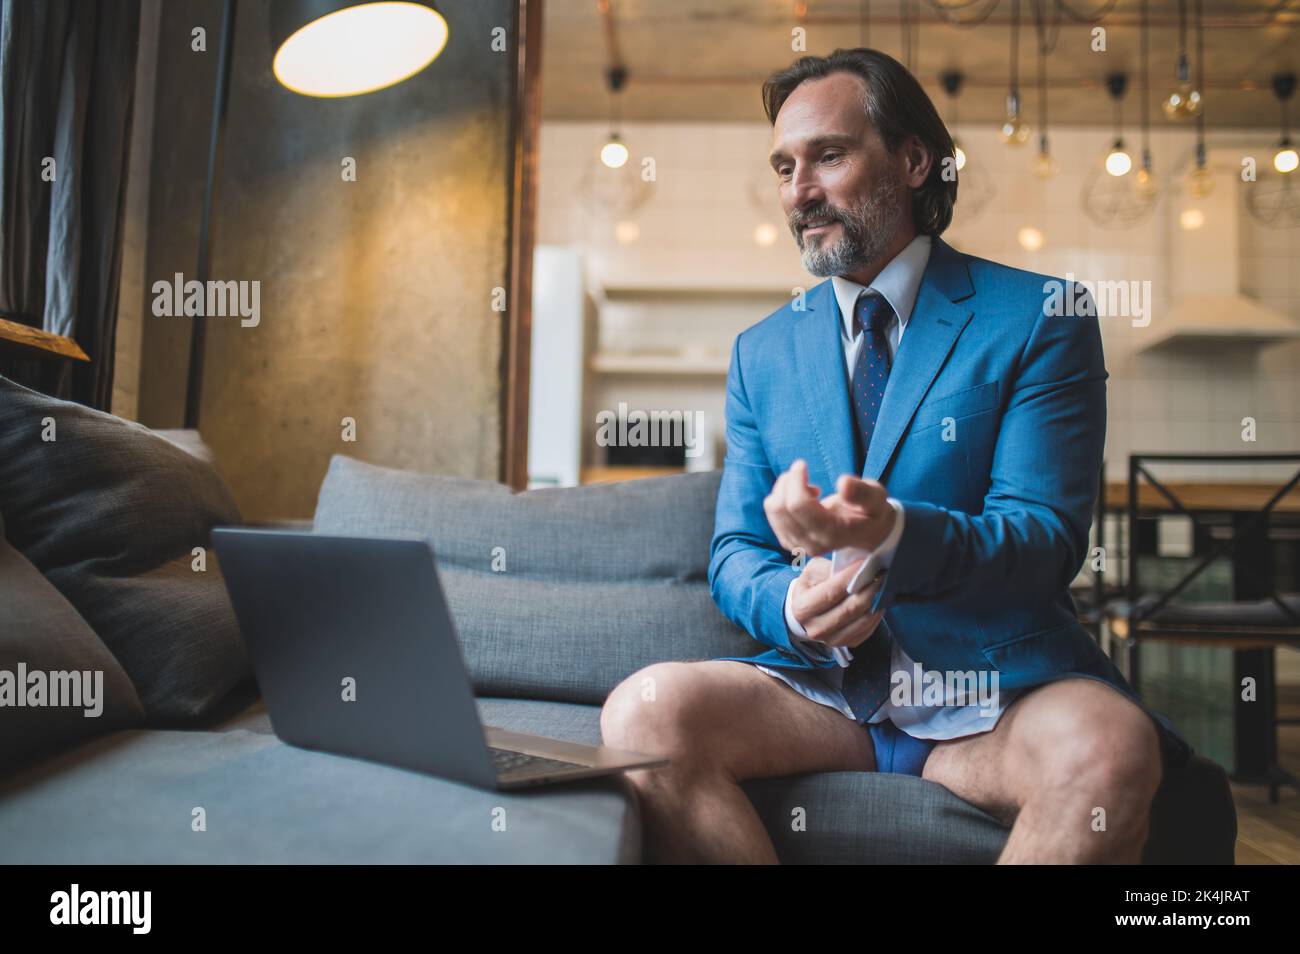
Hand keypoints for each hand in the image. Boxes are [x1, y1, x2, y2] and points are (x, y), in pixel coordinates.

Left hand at [764, 460, 895, 557]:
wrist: (867, 533)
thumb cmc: (871, 511)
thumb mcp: (876, 498)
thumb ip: (862, 492)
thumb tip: (843, 483)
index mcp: (833, 533)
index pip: (799, 506)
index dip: (796, 480)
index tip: (802, 464)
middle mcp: (812, 543)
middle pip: (781, 507)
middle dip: (787, 481)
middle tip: (802, 470)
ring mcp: (799, 545)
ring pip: (773, 510)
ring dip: (782, 489)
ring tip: (804, 485)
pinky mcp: (790, 542)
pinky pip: (772, 514)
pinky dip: (780, 499)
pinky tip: (800, 497)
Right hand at [789, 556, 885, 649]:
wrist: (807, 611)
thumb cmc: (811, 587)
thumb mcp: (812, 572)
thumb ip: (830, 569)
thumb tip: (855, 566)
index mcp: (802, 609)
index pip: (831, 592)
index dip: (850, 578)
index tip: (865, 564)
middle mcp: (815, 628)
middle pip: (849, 609)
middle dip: (868, 589)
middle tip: (880, 573)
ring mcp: (831, 639)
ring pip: (862, 620)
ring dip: (876, 601)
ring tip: (883, 585)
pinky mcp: (847, 643)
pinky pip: (868, 629)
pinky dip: (877, 613)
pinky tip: (879, 599)